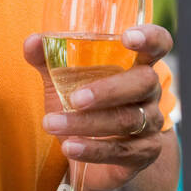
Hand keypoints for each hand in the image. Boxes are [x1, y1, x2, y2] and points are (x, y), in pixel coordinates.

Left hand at [24, 24, 171, 190]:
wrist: (93, 154)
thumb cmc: (83, 107)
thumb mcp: (64, 81)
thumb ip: (49, 59)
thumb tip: (32, 42)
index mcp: (137, 65)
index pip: (158, 44)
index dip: (149, 38)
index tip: (127, 36)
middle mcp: (149, 92)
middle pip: (143, 83)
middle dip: (108, 90)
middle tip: (75, 98)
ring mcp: (151, 123)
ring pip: (127, 120)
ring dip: (87, 123)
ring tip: (51, 124)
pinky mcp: (143, 153)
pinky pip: (122, 151)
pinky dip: (93, 149)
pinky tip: (69, 147)